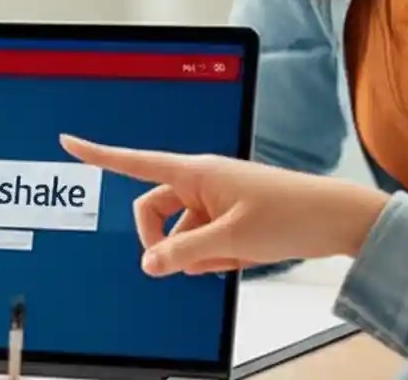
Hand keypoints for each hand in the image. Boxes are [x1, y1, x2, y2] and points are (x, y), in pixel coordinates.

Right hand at [59, 134, 389, 277]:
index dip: (100, 154)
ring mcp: (214, 200)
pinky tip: (241, 259)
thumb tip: (150, 263)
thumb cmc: (291, 213)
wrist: (338, 219)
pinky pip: (201, 242)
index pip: (136, 161)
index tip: (69, 143)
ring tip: (234, 257)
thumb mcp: (232, 240)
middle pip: (154, 211)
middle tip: (185, 262)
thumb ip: (185, 252)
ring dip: (195, 253)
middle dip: (164, 241)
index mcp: (196, 171)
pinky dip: (213, 257)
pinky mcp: (228, 218)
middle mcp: (201, 181)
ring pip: (180, 233)